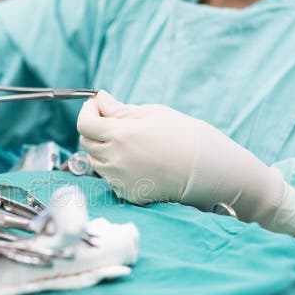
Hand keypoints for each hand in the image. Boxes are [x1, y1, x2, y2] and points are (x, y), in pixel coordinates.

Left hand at [77, 91, 294, 235]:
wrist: (209, 171)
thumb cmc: (185, 136)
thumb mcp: (153, 114)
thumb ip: (120, 109)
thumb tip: (100, 100)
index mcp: (120, 135)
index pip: (85, 123)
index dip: (87, 111)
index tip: (96, 105)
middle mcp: (115, 159)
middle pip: (86, 142)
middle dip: (93, 128)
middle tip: (110, 120)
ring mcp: (119, 179)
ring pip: (96, 161)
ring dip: (103, 148)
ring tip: (129, 142)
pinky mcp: (126, 193)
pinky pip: (110, 177)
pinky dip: (116, 166)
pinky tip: (137, 161)